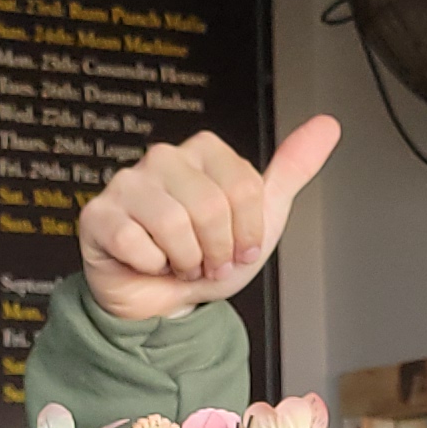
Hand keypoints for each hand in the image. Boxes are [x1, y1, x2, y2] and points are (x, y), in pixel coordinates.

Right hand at [77, 116, 340, 321]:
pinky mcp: (99, 215)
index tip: (238, 247)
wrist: (165, 302)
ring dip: (184, 261)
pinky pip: (136, 244)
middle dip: (216, 250)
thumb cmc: (207, 254)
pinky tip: (147, 262)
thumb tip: (328, 126)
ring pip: (173, 225)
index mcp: (202, 150)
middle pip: (211, 207)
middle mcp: (163, 158)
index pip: (245, 189)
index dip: (247, 233)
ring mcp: (126, 183)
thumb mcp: (261, 215)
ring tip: (179, 262)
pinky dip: (150, 267)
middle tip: (206, 260)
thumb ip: (292, 169)